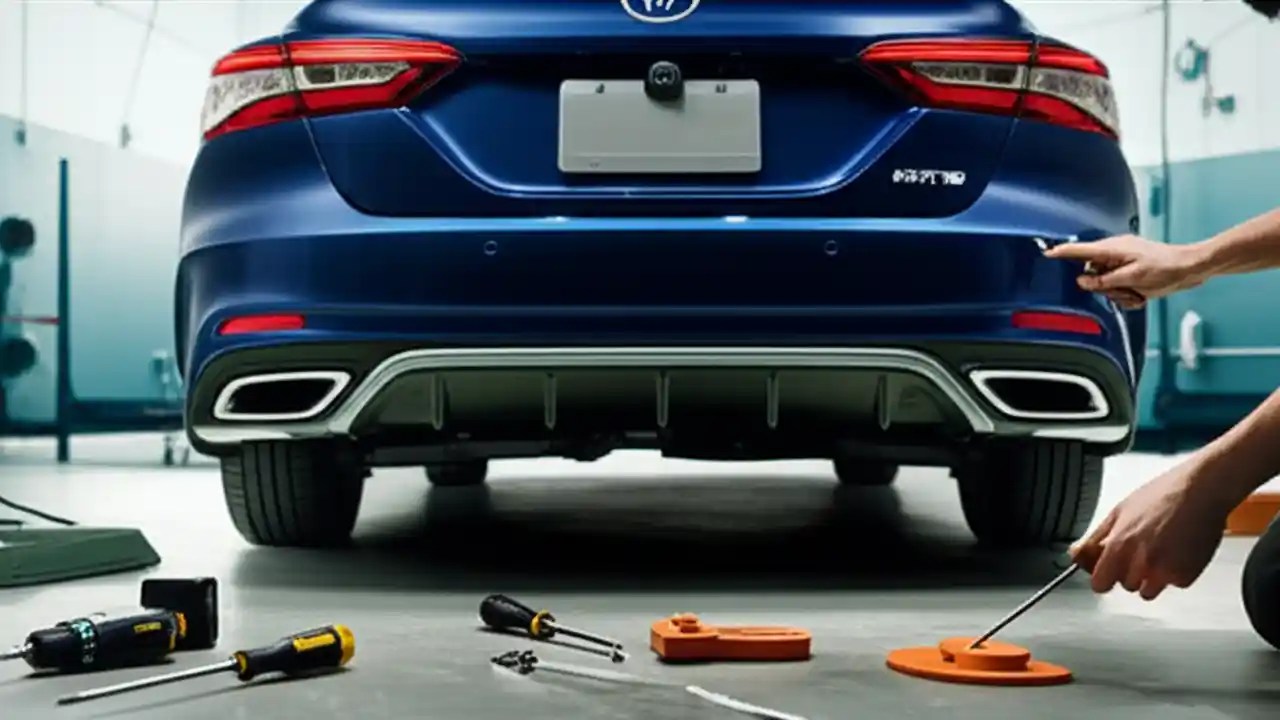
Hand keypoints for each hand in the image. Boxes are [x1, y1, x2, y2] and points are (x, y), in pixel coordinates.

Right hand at [1044, 235, 1210, 308]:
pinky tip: (1139, 294)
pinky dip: (1124, 292)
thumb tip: (1083, 281)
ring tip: (1135, 293)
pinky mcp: (1129, 269)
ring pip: (1103, 281)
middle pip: (1092, 272)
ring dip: (1116, 292)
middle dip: (1103, 286)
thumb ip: (1105, 281)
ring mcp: (1122, 261)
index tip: (1047, 254)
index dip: (1063, 253)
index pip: (1081, 251)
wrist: (1191, 268)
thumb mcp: (1133, 278)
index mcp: (1113, 249)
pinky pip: (1115, 284)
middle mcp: (1115, 253)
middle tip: (1122, 291)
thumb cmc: (1167, 268)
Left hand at [1070, 456, 1237, 599]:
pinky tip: (1180, 550)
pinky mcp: (1187, 575)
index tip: (1107, 571)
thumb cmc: (1162, 495)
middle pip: (1125, 585)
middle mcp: (1141, 562)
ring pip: (1148, 590)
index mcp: (1120, 545)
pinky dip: (1175, 573)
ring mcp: (1165, 571)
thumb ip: (1095, 538)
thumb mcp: (1119, 511)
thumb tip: (1075, 555)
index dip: (1103, 577)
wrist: (1202, 489)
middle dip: (1130, 572)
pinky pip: (1173, 584)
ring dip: (1151, 577)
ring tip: (1162, 548)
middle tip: (1143, 547)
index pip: (1100, 584)